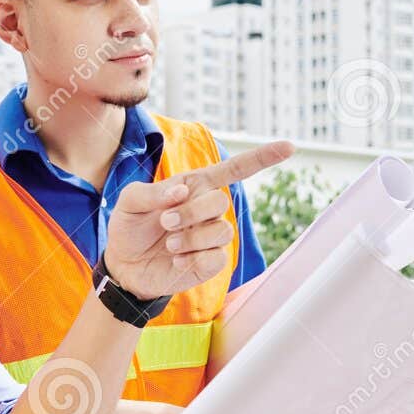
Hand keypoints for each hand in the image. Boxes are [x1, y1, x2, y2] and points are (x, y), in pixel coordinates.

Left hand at [102, 140, 293, 298]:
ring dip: (190, 238)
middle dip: (191, 212)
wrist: (124, 266)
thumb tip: (181, 191)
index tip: (290, 147)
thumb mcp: (128, 202)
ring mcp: (211, 237)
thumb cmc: (129, 228)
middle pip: (221, 201)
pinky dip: (193, 259)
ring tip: (169, 244)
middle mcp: (208, 210)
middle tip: (166, 222)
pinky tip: (177, 260)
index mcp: (194, 187)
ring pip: (221, 230)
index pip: (234, 170)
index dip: (262, 158)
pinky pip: (217, 257)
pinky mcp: (211, 262)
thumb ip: (150, 192)